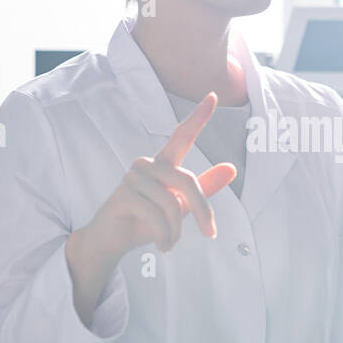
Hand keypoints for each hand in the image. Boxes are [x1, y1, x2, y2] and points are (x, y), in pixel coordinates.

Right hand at [75, 92, 237, 258]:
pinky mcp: (123, 196)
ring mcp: (132, 178)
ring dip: (176, 230)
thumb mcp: (179, 207)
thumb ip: (204, 189)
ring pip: (171, 203)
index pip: (182, 136)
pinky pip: (155, 216)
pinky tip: (161, 245)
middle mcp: (147, 165)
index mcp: (162, 164)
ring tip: (170, 242)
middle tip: (210, 234)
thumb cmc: (145, 222)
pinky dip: (164, 236)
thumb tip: (231, 169)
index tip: (214, 96)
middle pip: (187, 181)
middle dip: (203, 210)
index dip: (198, 117)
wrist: (111, 241)